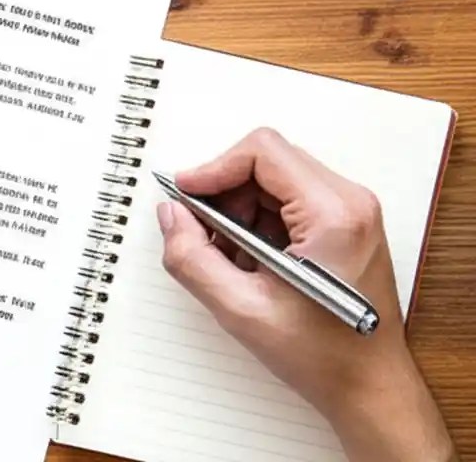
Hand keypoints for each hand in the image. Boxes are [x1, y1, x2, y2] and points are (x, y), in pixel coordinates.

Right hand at [157, 128, 454, 461]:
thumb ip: (193, 257)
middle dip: (224, 194)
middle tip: (201, 233)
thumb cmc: (325, 356)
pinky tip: (249, 264)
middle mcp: (350, 204)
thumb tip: (171, 216)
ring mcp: (351, 214)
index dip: (213, 168)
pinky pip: (287, 203)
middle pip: (267, 163)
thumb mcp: (241, 309)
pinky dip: (257, 225)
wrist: (370, 387)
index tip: (185, 194)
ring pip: (273, 182)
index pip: (262, 153)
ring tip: (227, 258)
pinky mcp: (344, 227)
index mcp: (334, 215)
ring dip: (238, 212)